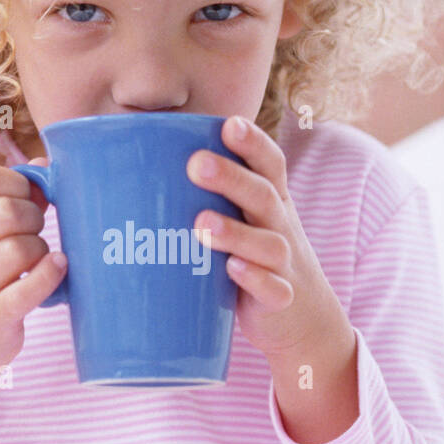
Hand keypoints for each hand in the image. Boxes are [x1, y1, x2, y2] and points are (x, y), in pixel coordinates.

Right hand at [0, 160, 66, 378]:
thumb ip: (3, 204)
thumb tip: (46, 167)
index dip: (16, 181)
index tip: (27, 199)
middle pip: (5, 212)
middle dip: (33, 218)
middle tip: (35, 234)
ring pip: (18, 249)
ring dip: (41, 251)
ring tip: (38, 261)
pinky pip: (28, 289)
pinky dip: (49, 276)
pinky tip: (57, 270)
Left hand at [188, 115, 348, 367]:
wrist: (307, 318)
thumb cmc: (257, 259)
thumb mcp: (245, 223)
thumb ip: (209, 199)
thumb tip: (136, 177)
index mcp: (271, 204)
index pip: (269, 166)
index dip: (254, 144)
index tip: (230, 125)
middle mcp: (280, 227)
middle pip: (264, 196)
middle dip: (233, 178)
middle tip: (197, 164)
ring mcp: (284, 265)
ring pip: (269, 244)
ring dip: (237, 232)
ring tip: (202, 222)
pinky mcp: (281, 300)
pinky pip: (274, 289)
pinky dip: (257, 279)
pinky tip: (234, 269)